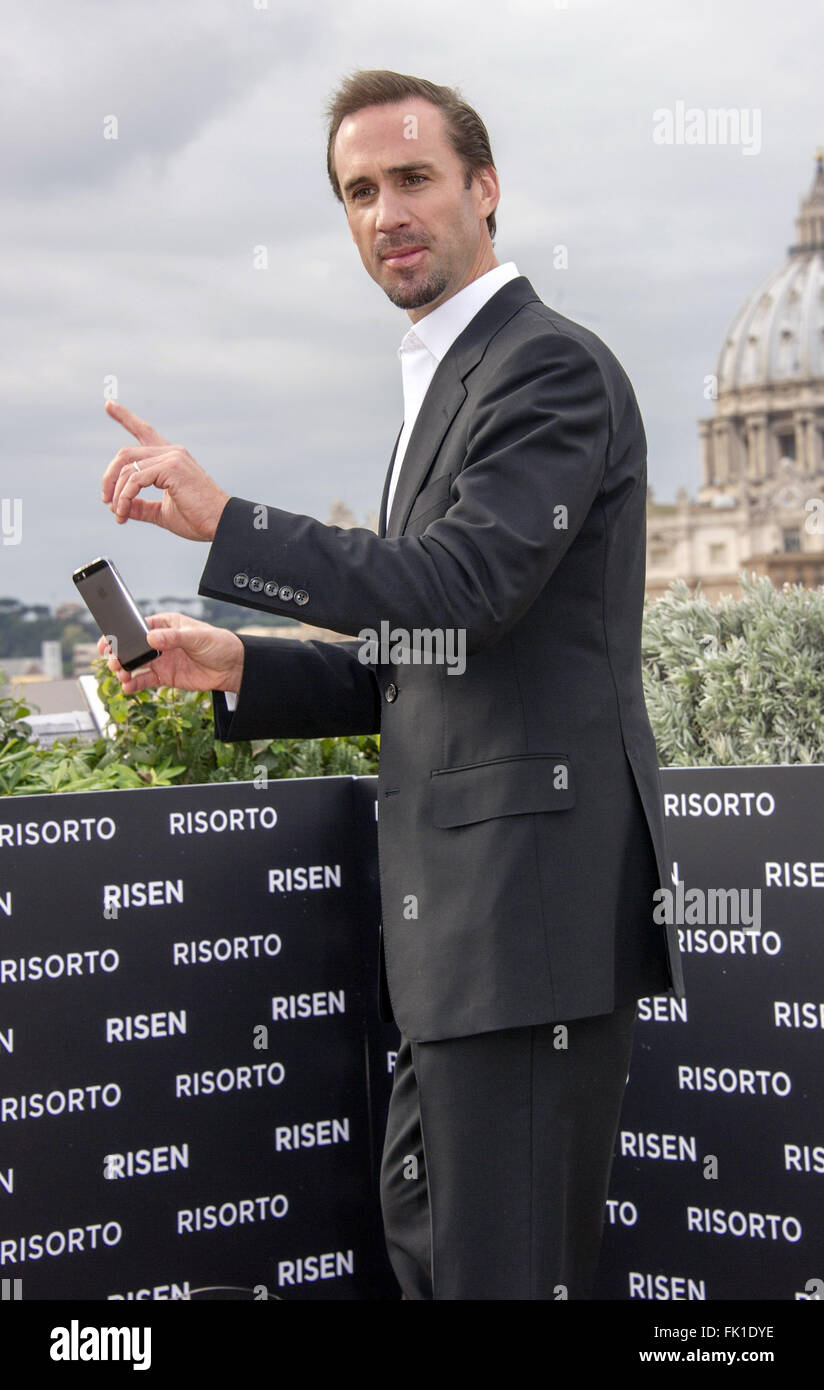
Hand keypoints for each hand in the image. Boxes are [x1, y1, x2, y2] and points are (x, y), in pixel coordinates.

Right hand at [98, 613, 244, 695]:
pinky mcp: (165, 676)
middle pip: (132, 647)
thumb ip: (174, 638)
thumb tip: (151, 638)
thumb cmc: (218, 644)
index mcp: (165, 625)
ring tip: (121, 674)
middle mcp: (159, 642)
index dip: (122, 634)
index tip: (109, 641)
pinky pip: (145, 680)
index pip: (138, 627)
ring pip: (136, 665)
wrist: (232, 667)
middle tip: (113, 661)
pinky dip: (134, 684)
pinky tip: (128, 687)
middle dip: (119, 654)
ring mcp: (161, 660)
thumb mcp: (197, 636)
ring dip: (125, 669)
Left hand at [101, 401, 230, 541]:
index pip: (144, 431)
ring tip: (119, 514)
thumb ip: (140, 506)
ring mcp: (172, 457)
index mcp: (170, 459)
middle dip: (110, 477)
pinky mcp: (172, 467)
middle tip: (106, 501)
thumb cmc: (197, 518)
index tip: (108, 404)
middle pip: (125, 454)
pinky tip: (124, 512)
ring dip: (116, 494)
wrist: (221, 524)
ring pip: (127, 468)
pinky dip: (125, 497)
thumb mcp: (162, 512)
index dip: (125, 417)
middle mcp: (171, 452)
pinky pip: (135, 479)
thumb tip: (117, 506)